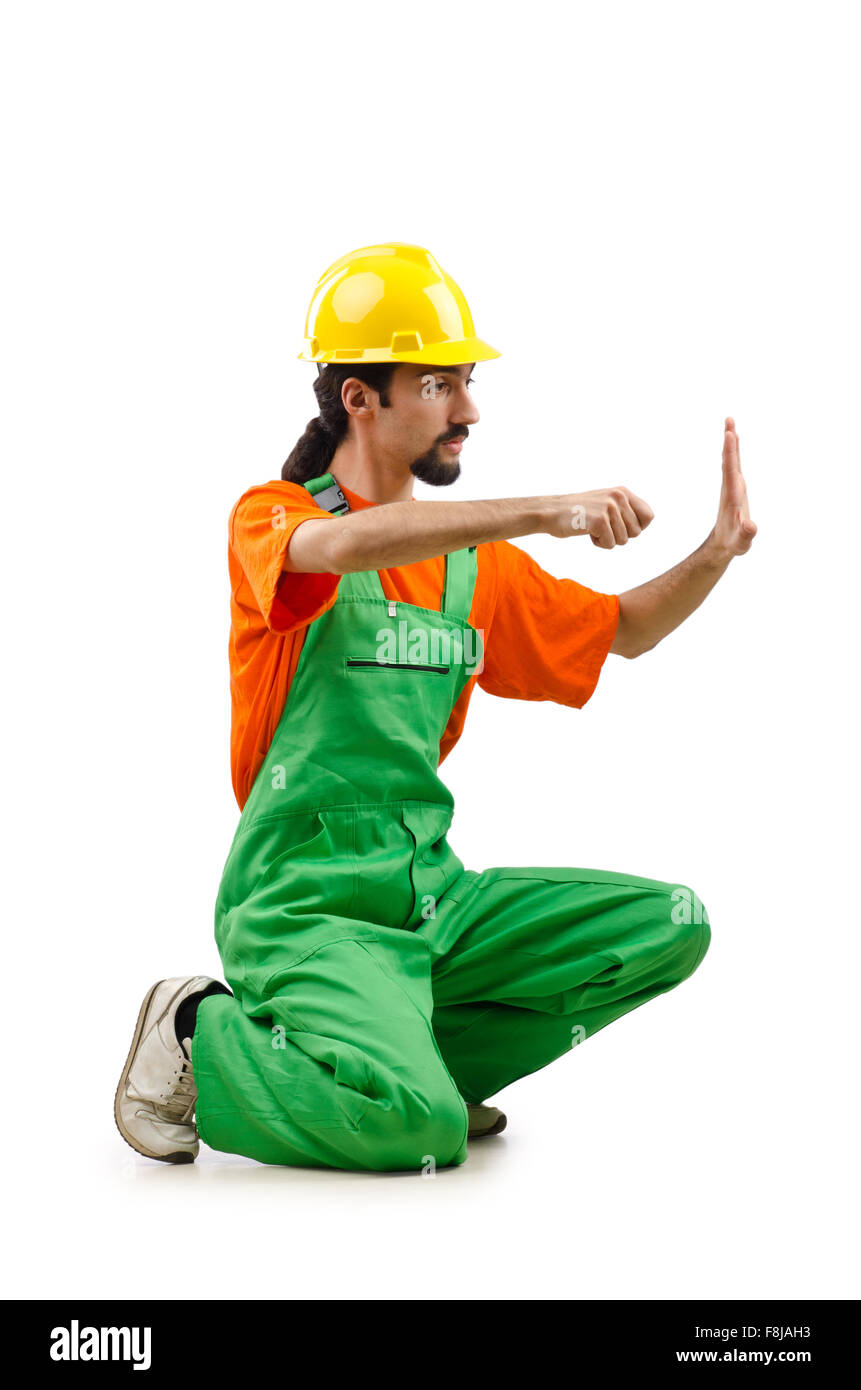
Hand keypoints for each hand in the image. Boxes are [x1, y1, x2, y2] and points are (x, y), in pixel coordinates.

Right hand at [547, 487, 654, 546]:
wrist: (551, 511)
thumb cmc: (578, 512)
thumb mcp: (606, 503)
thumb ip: (625, 509)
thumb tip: (645, 522)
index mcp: (623, 492)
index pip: (648, 517)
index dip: (637, 528)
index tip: (620, 528)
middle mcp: (619, 497)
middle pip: (636, 532)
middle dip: (619, 536)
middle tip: (601, 528)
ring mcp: (610, 507)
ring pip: (623, 540)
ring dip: (607, 540)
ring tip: (592, 528)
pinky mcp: (600, 520)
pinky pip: (610, 544)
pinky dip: (598, 544)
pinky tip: (587, 532)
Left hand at [711, 417, 756, 558]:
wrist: (723, 544)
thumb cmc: (734, 543)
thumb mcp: (742, 542)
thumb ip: (746, 533)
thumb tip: (750, 526)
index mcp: (731, 496)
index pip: (730, 470)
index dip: (731, 453)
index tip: (730, 435)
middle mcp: (729, 487)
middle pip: (728, 460)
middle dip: (729, 441)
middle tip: (728, 420)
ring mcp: (731, 486)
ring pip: (730, 460)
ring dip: (730, 442)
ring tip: (730, 423)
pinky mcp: (734, 487)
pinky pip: (733, 464)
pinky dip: (734, 450)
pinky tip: (734, 439)